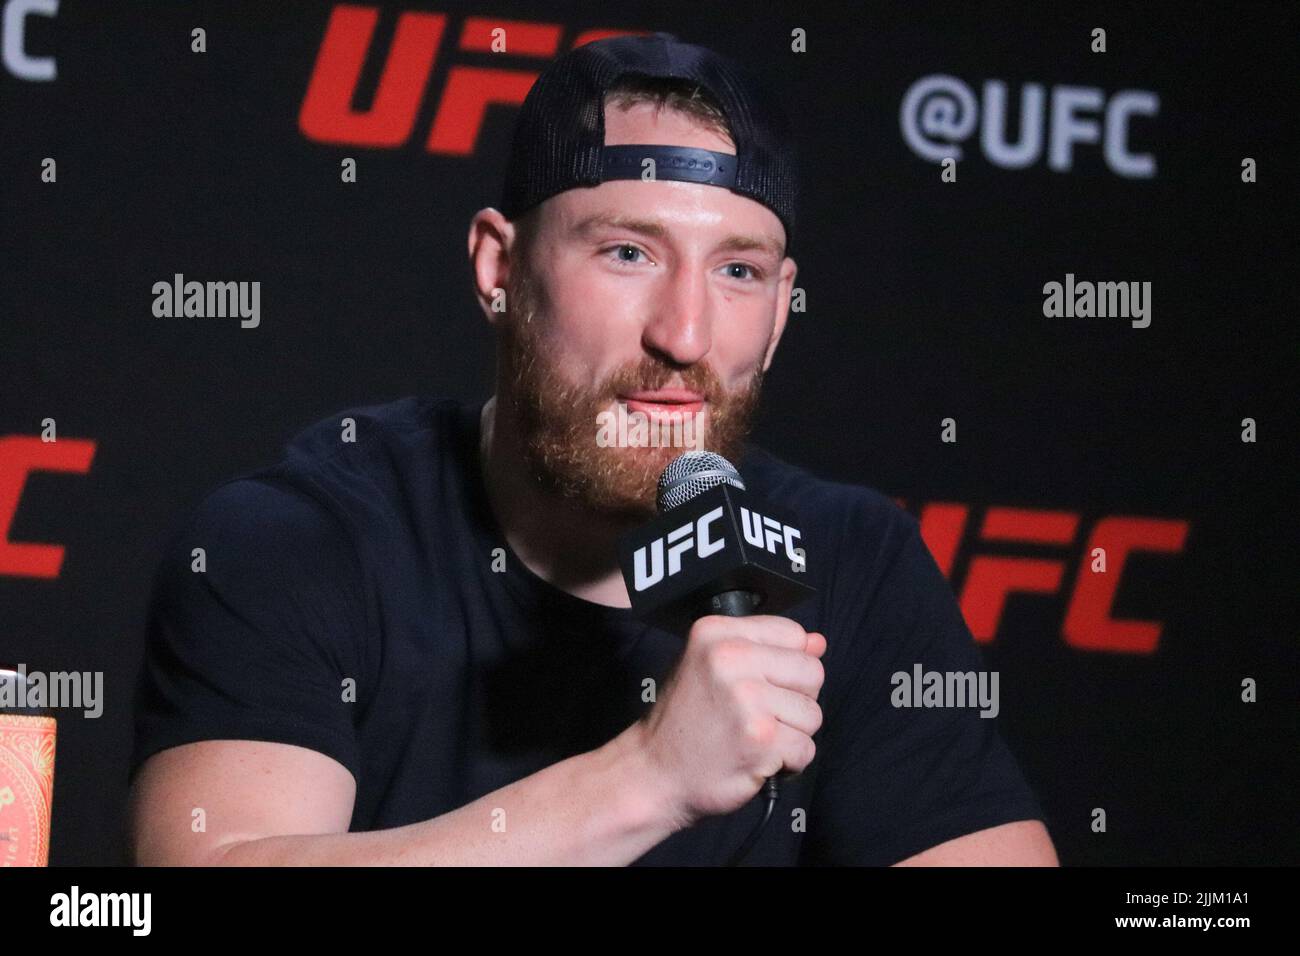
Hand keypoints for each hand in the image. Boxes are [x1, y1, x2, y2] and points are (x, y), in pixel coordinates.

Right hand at [634, 614, 826, 828]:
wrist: (654, 773)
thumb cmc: (684, 721)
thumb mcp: (712, 668)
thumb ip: (766, 649)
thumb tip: (818, 642)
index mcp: (717, 633)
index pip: (792, 634)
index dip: (787, 664)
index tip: (761, 683)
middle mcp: (730, 658)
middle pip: (811, 672)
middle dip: (795, 700)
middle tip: (758, 715)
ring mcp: (747, 699)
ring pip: (813, 713)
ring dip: (792, 734)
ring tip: (754, 737)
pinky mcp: (761, 738)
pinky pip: (806, 748)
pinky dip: (788, 763)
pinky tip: (757, 759)